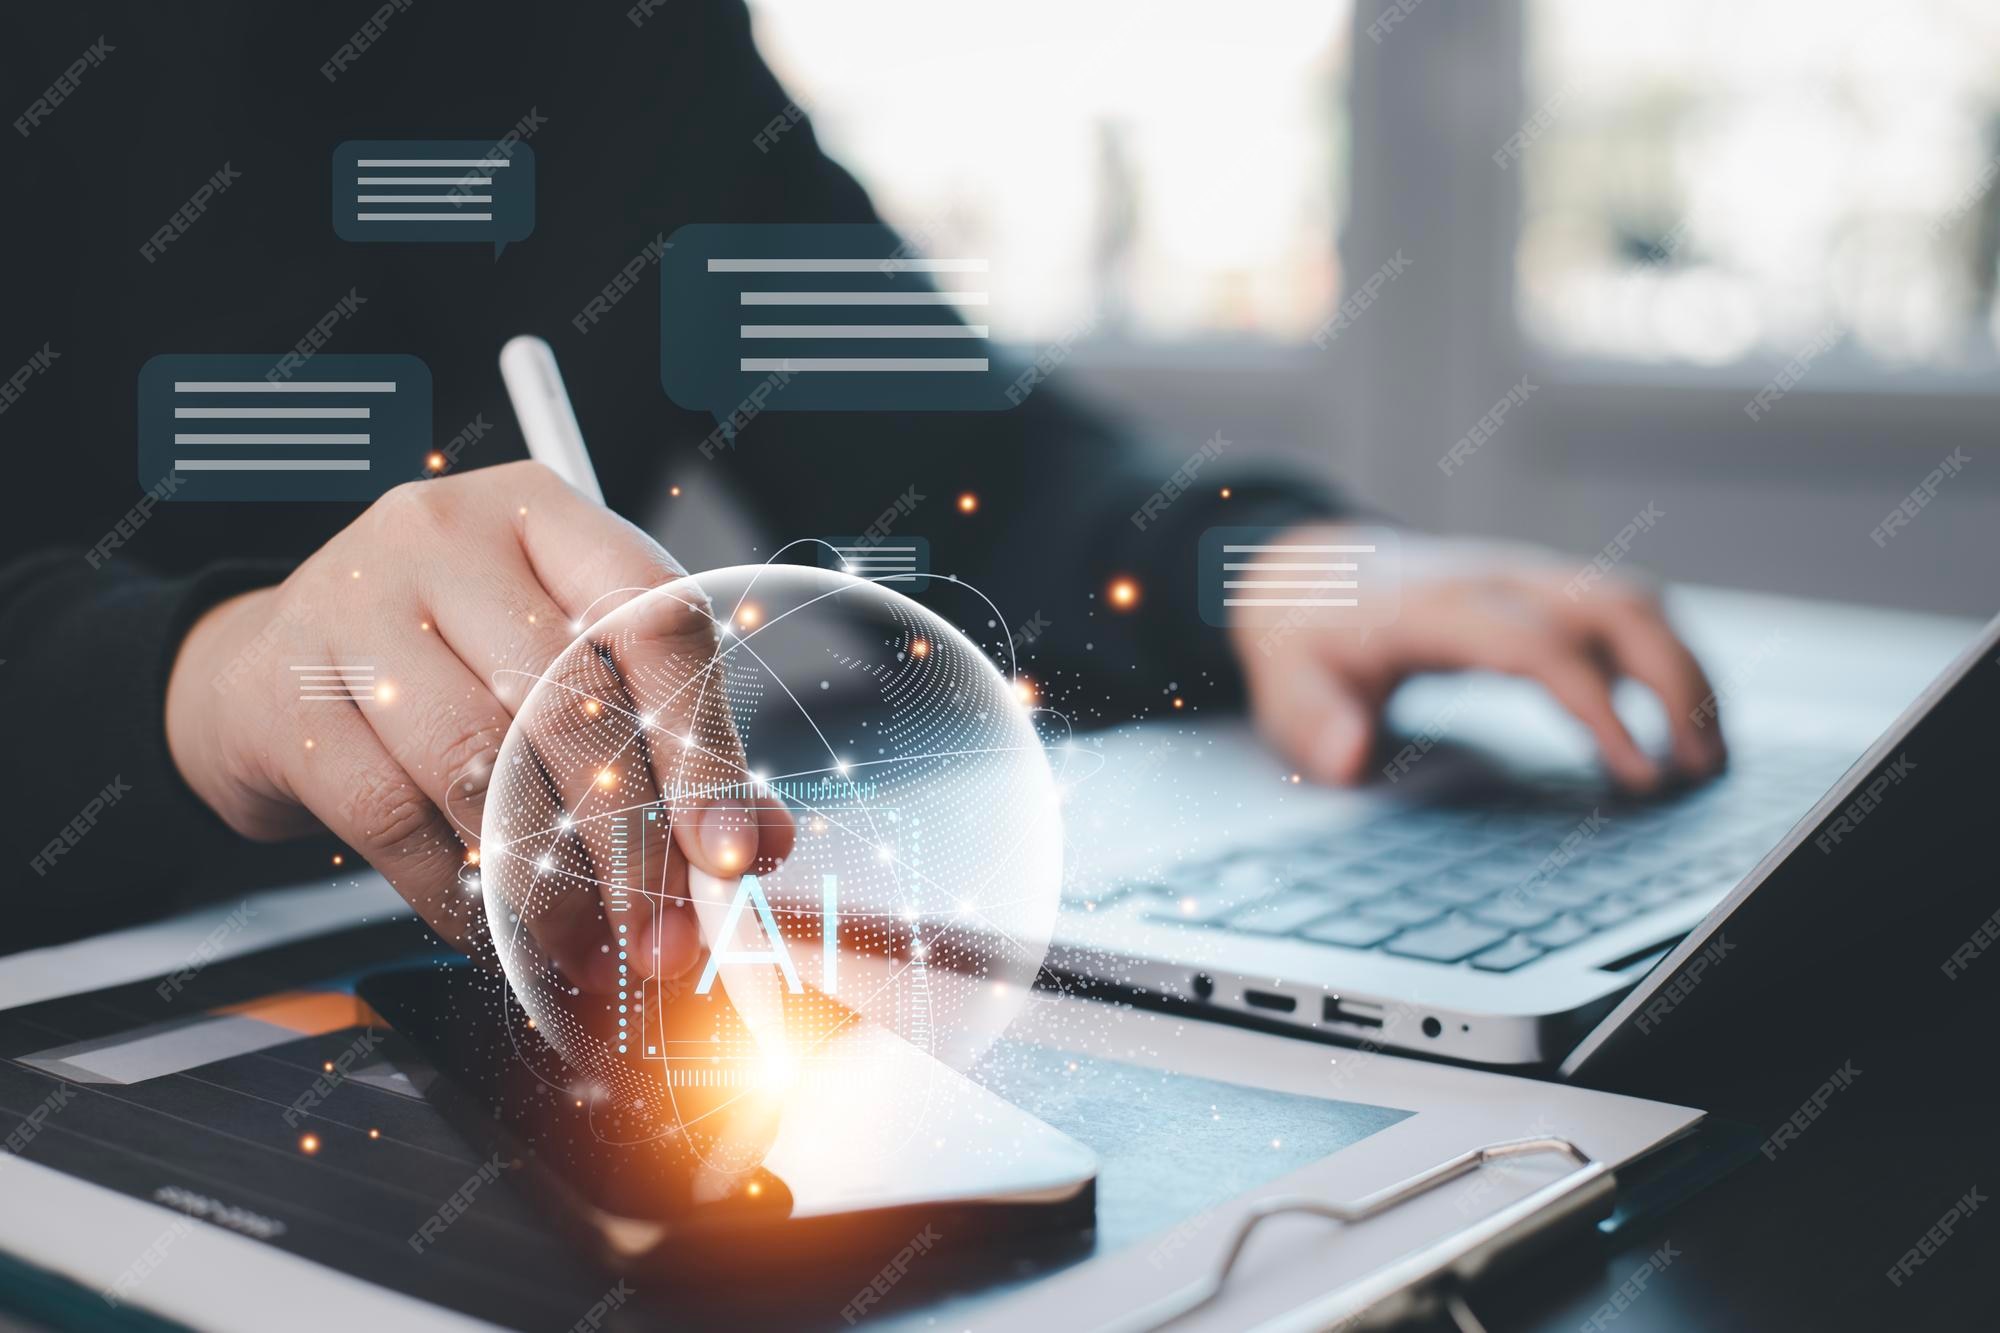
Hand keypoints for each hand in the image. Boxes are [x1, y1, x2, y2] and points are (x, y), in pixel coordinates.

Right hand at [165, 461, 791, 987]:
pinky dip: (456, 894)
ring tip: (587, 951)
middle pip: (570, 702)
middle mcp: (448, 537)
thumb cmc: (450, 656)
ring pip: (478, 764)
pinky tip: (495, 934)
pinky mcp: (286, 691)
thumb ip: (670, 737)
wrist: (270, 665)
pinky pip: (391, 817)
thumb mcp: (566, 661)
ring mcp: (354, 604)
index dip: (703, 747)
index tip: (729, 855)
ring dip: (546, 885)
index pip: (652, 617)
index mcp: (545, 512)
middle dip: (630, 845)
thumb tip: (757, 840)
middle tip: (661, 937)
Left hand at [1230, 525, 1726, 790]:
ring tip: (1709, 755)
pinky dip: (1666, 658)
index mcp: (1437, 607)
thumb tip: (1348, 757)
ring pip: (1634, 602)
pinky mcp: (1543, 587)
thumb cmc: (1305, 639)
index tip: (1638, 773)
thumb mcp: (1286, 685)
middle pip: (1615, 608)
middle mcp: (1495, 579)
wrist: (1306, 572)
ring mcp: (1525, 576)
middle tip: (1702, 770)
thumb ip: (1314, 722)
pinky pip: (1624, 609)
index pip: (1538, 646)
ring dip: (1685, 671)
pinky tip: (1682, 721)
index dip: (1599, 707)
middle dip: (1675, 684)